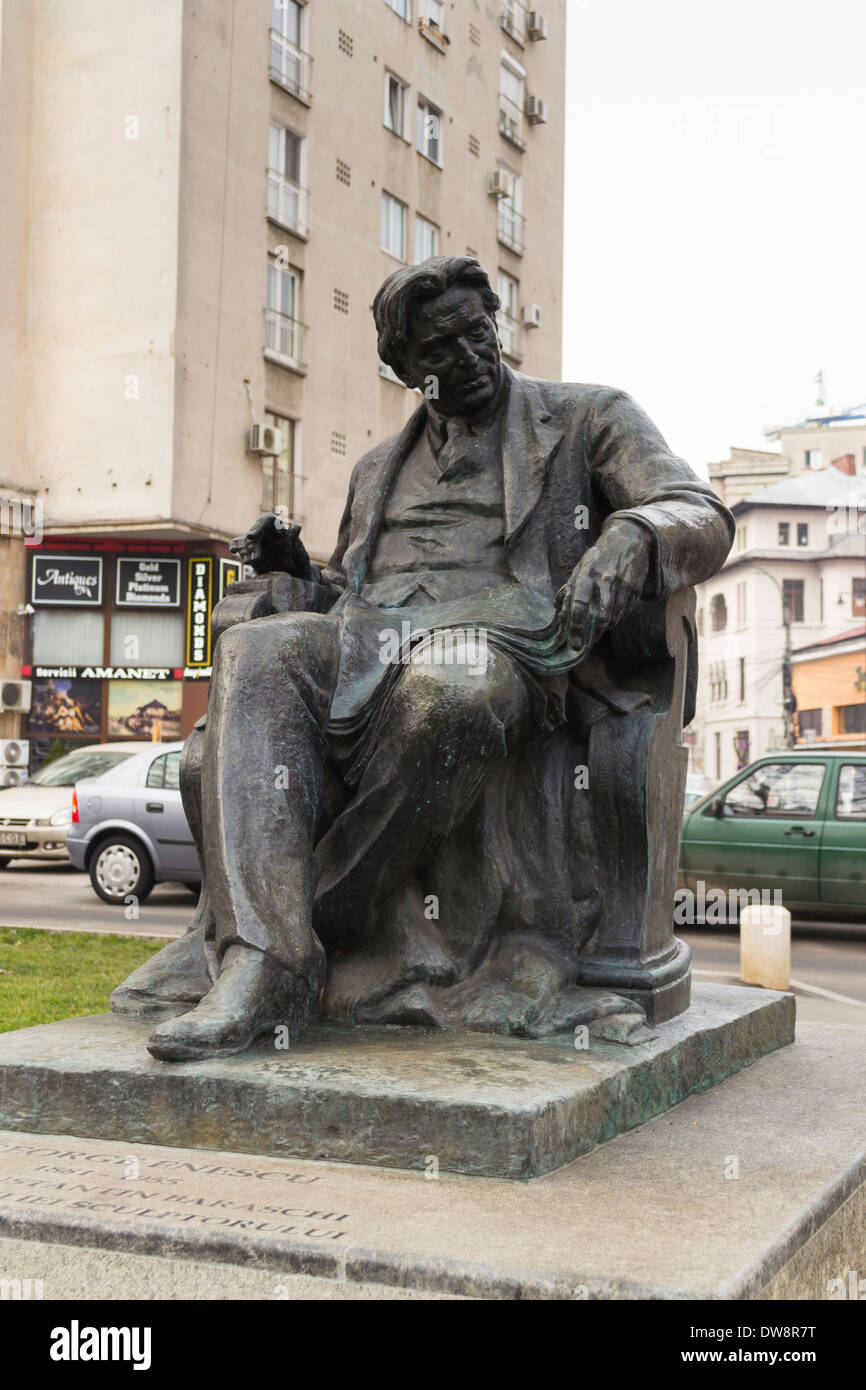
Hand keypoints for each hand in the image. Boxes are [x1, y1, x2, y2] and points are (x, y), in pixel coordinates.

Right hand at [230, 513, 312, 579]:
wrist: (294, 579)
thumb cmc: (299, 564)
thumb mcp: (300, 554)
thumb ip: (295, 542)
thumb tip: (296, 526)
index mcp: (278, 528)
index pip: (266, 521)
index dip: (258, 527)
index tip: (251, 537)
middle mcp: (266, 533)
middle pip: (254, 533)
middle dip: (252, 545)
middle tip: (254, 559)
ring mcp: (257, 542)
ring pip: (246, 541)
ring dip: (246, 551)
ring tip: (250, 562)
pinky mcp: (250, 553)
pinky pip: (240, 545)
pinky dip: (235, 546)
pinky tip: (233, 550)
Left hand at [555, 520, 650, 652]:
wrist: (628, 540)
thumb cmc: (599, 557)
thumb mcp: (581, 567)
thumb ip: (570, 590)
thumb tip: (560, 614)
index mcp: (587, 574)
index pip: (579, 604)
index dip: (575, 627)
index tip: (574, 643)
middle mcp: (605, 579)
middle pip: (601, 617)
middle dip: (593, 633)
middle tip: (588, 640)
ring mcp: (623, 584)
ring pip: (614, 618)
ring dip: (605, 627)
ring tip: (599, 626)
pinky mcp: (636, 588)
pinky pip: (626, 613)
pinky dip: (618, 618)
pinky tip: (613, 614)